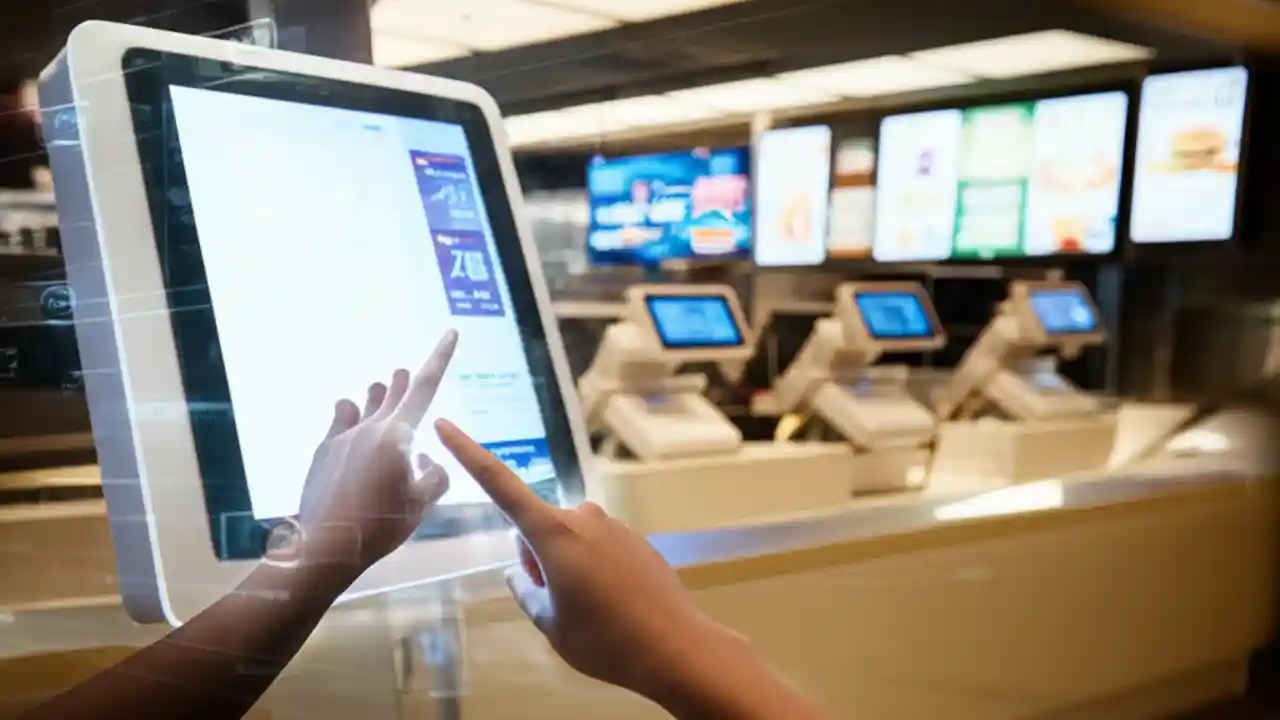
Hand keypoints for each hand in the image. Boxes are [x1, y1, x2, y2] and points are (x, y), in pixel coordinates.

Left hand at [296, 330, 457, 572]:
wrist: (328, 544)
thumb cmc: (382, 525)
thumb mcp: (422, 505)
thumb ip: (435, 478)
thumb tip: (432, 462)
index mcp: (399, 435)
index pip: (426, 386)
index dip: (440, 357)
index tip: (450, 332)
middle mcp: (371, 426)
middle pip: (394, 392)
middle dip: (404, 381)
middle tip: (405, 372)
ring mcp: (343, 436)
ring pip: (364, 404)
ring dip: (377, 396)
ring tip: (380, 387)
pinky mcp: (324, 450)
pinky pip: (340, 420)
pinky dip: (349, 414)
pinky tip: (349, 412)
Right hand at [434, 420, 735, 701]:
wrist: (677, 648)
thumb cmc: (605, 640)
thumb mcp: (549, 622)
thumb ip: (525, 590)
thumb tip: (519, 569)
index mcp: (553, 533)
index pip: (499, 485)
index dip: (468, 453)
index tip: (444, 424)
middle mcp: (582, 518)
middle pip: (537, 527)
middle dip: (536, 556)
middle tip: (560, 601)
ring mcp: (613, 526)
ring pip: (568, 538)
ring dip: (566, 563)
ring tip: (591, 609)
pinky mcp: (635, 538)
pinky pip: (597, 546)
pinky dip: (593, 568)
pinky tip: (614, 603)